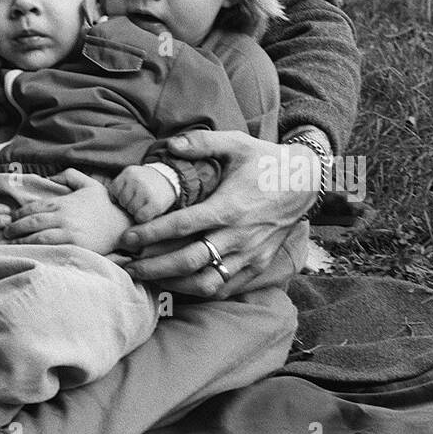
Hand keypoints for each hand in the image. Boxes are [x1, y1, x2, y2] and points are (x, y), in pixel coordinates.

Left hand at [4, 169, 130, 255]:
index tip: (11, 219)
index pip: (34, 208)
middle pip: (32, 223)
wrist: (124, 224)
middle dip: (15, 228)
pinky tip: (28, 254)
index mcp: (64, 202)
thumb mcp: (90, 184)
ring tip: (10, 245)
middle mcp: (64, 217)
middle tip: (4, 233)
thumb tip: (51, 177)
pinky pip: (51, 250)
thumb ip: (70, 175)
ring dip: (21, 242)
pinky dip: (37, 252)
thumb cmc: (106, 205)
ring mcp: (69, 234)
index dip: (19, 214)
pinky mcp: (75, 248)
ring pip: (38, 238)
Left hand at [119, 131, 317, 296]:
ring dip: (174, 285)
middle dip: (153, 268)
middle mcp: (238, 236)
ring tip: (150, 279)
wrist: (306, 182)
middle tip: (128, 266)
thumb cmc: (266, 161)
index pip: (181, 226)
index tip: (127, 238)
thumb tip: (169, 145)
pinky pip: (226, 287)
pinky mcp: (258, 266)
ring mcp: (250, 255)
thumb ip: (201, 143)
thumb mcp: (237, 143)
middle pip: (188, 262)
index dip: (150, 234)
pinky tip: (180, 285)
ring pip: (206, 283)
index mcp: (228, 208)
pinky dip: (200, 291)